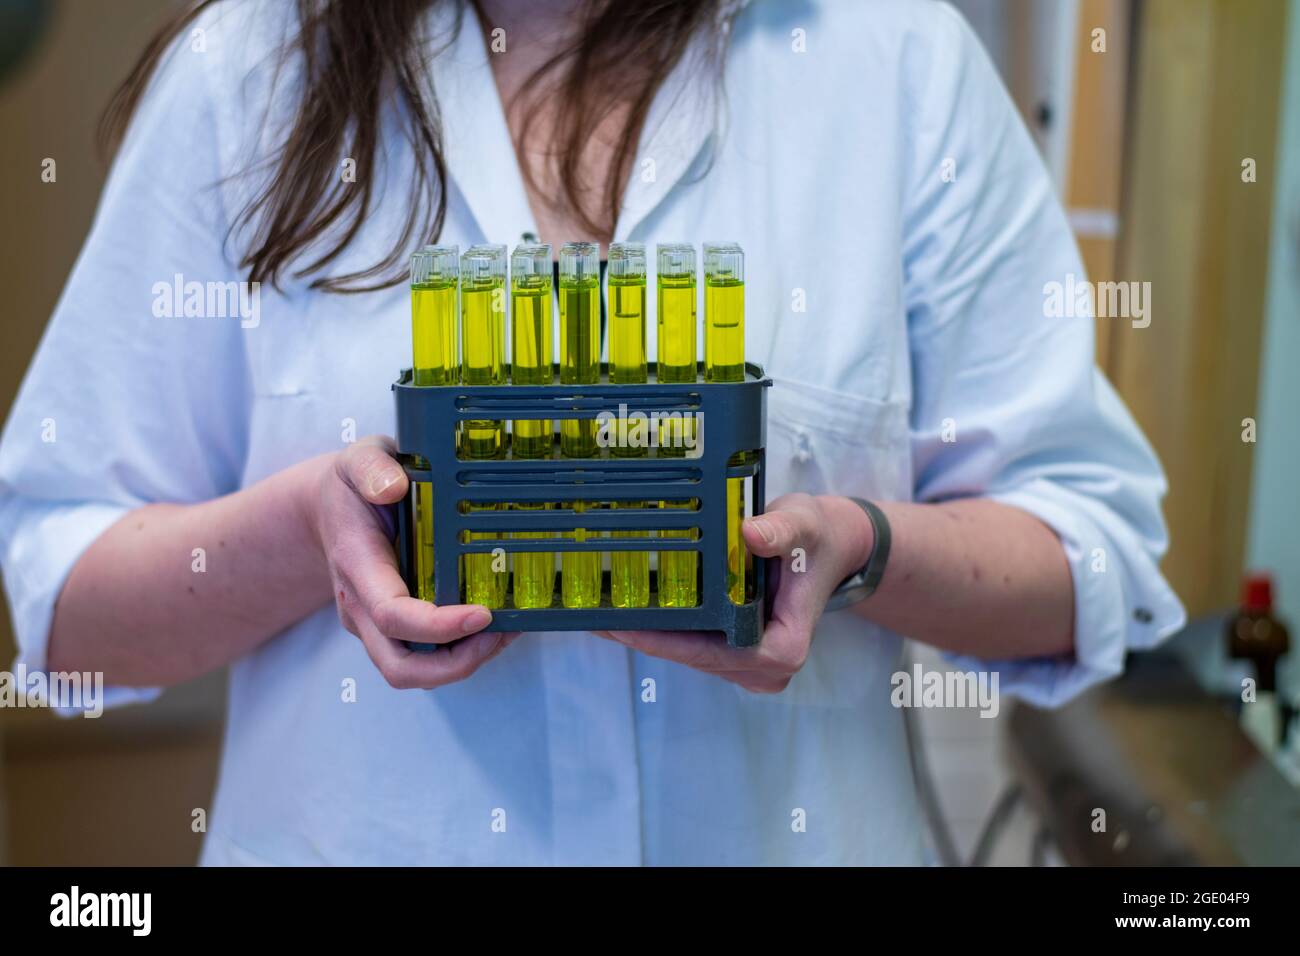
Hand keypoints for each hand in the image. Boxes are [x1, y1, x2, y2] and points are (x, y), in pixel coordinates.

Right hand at [312, 435, 513, 688]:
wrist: (326, 511)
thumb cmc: (350, 488)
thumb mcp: (358, 460)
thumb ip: (372, 467)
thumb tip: (394, 487)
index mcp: (357, 567)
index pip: (392, 615)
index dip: (438, 626)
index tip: (483, 614)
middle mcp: (361, 606)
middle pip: (401, 668)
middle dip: (456, 664)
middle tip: (502, 633)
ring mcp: (373, 624)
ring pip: (414, 672)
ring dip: (464, 661)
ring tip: (508, 629)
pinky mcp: (391, 629)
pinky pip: (424, 656)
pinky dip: (461, 650)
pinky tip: (495, 625)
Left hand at [596, 493, 873, 691]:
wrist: (831, 545)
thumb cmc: (817, 536)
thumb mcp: (803, 524)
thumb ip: (779, 530)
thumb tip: (750, 534)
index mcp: (782, 649)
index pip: (710, 651)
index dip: (663, 639)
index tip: (622, 623)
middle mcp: (765, 669)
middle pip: (691, 657)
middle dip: (644, 636)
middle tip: (593, 613)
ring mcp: (750, 667)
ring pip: (687, 654)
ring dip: (647, 634)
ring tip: (600, 612)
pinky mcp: (737, 656)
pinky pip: (693, 645)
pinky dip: (664, 629)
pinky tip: (629, 610)